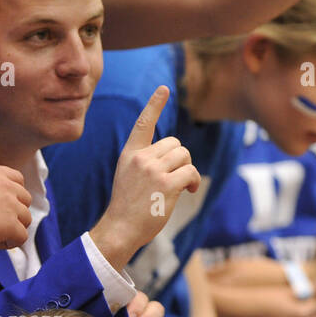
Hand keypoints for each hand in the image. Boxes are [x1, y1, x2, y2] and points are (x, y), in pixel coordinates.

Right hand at [0, 165, 31, 247]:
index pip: (18, 180)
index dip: (14, 195)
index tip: (2, 206)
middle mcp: (7, 186)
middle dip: (14, 213)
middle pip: (25, 201)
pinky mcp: (10, 224)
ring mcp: (11, 205)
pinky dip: (10, 242)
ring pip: (26, 219)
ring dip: (12, 229)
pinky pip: (22, 237)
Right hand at [92, 86, 200, 269]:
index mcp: (130, 154)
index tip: (164, 88)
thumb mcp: (130, 175)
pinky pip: (191, 171)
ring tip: (182, 186)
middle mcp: (140, 158)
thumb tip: (176, 154)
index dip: (155, 105)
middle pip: (176, 143)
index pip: (143, 124)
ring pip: (185, 156)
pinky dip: (194, 181)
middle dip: (181, 158)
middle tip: (176, 177)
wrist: (120, 228)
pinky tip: (188, 191)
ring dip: (189, 170)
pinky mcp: (166, 183)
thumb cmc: (129, 205)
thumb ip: (147, 161)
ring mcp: (152, 170)